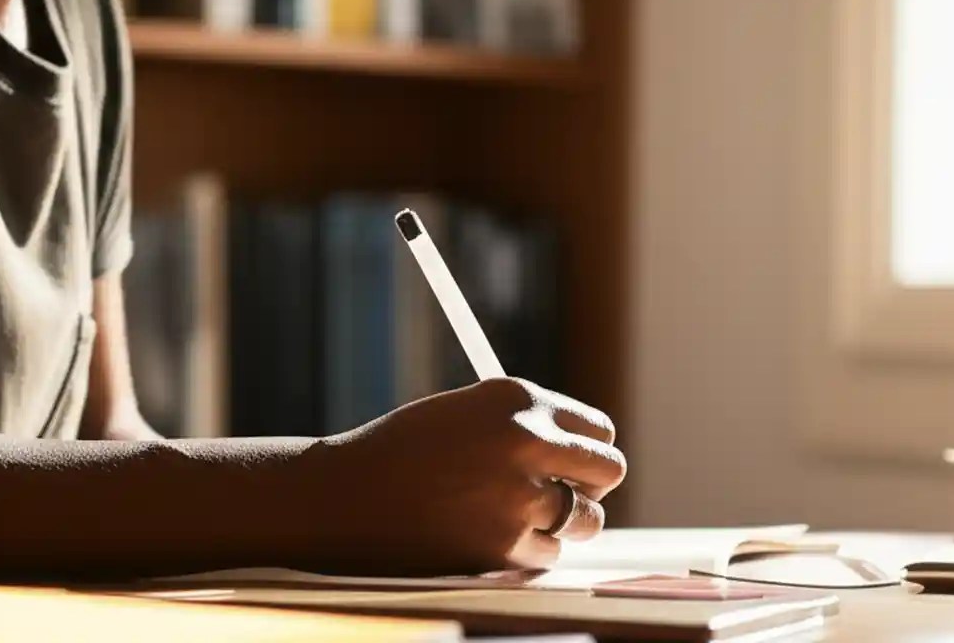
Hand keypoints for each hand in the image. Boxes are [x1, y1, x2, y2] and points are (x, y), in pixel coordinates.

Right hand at [301, 378, 626, 573]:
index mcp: (518, 398)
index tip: (574, 463)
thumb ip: (523, 427)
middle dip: (590, 485)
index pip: (598, 427)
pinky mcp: (505, 547)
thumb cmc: (401, 453)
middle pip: (609, 470)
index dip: (586, 449)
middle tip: (564, 494)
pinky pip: (548, 555)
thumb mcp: (467, 414)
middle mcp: (528, 441)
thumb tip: (580, 453)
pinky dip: (528, 553)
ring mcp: (520, 497)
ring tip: (518, 518)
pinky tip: (487, 538)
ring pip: (586, 519)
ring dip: (563, 524)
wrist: (344, 497)